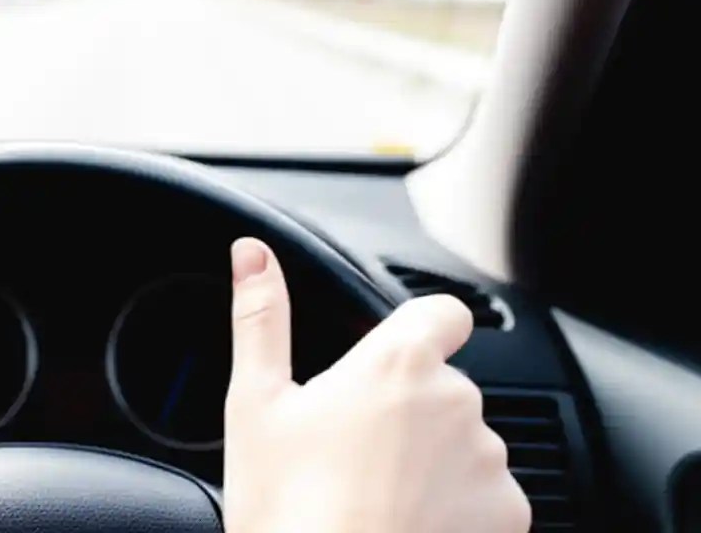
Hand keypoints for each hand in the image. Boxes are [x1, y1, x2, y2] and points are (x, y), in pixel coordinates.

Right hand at [222, 238, 529, 532]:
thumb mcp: (255, 404)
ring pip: (464, 443)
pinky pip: (487, 496)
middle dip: (408, 411)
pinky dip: (457, 509)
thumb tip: (251, 253)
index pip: (444, 311)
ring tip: (376, 496)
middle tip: (353, 451)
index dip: (419, 328)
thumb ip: (261, 317)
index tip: (389, 358)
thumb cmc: (289, 507)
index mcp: (397, 363)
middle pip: (443, 385)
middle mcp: (457, 402)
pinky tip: (407, 526)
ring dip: (433, 460)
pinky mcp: (508, 515)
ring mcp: (489, 462)